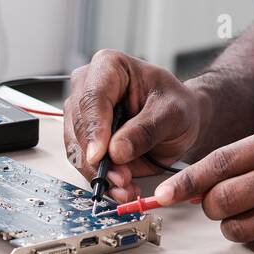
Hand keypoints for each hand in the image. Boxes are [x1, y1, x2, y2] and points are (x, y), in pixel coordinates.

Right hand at [63, 50, 206, 203]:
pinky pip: (82, 162)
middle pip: (78, 126)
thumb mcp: (172, 114)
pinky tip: (120, 187)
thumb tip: (116, 151)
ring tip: (125, 186)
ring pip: (75, 148)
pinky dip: (100, 179)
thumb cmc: (177, 108)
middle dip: (97, 158)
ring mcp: (82, 114)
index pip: (93, 98)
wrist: (178, 123)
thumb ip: (145, 131)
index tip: (100, 155)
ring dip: (98, 173)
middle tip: (121, 178)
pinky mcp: (82, 138)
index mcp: (109, 66)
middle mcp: (87, 87)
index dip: (94, 129)